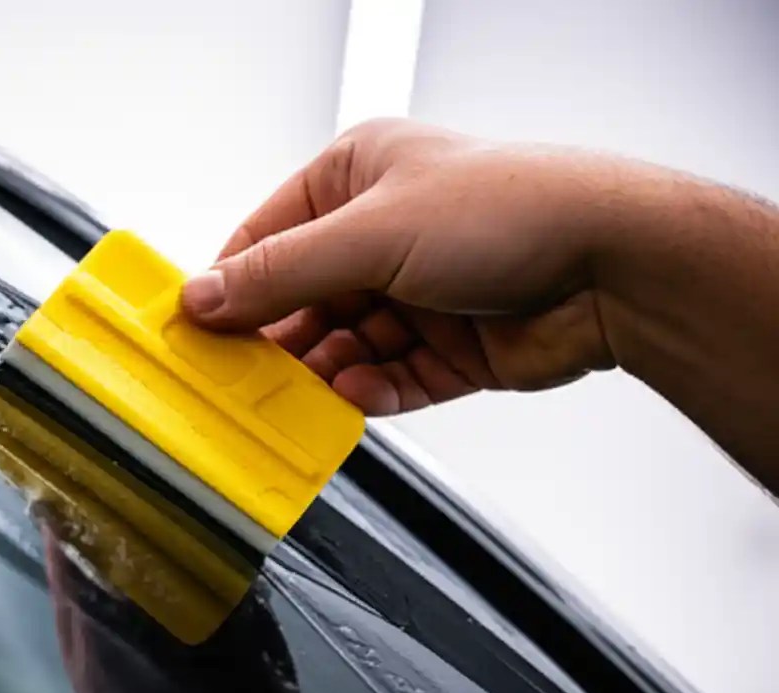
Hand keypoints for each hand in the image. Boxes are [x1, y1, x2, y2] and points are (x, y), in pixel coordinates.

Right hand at [180, 118, 619, 414]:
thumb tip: (203, 295)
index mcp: (356, 178)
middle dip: (275, 340)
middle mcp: (382, 233)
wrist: (615, 264)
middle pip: (301, 299)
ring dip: (320, 372)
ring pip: (341, 345)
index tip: (193, 329)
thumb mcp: (371, 233)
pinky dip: (367, 390)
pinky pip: (387, 377)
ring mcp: (416, 292)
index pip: (267, 236)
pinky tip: (353, 395)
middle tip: (237, 380)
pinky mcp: (448, 346)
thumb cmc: (509, 209)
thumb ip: (281, 272)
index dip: (229, 284)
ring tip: (292, 399)